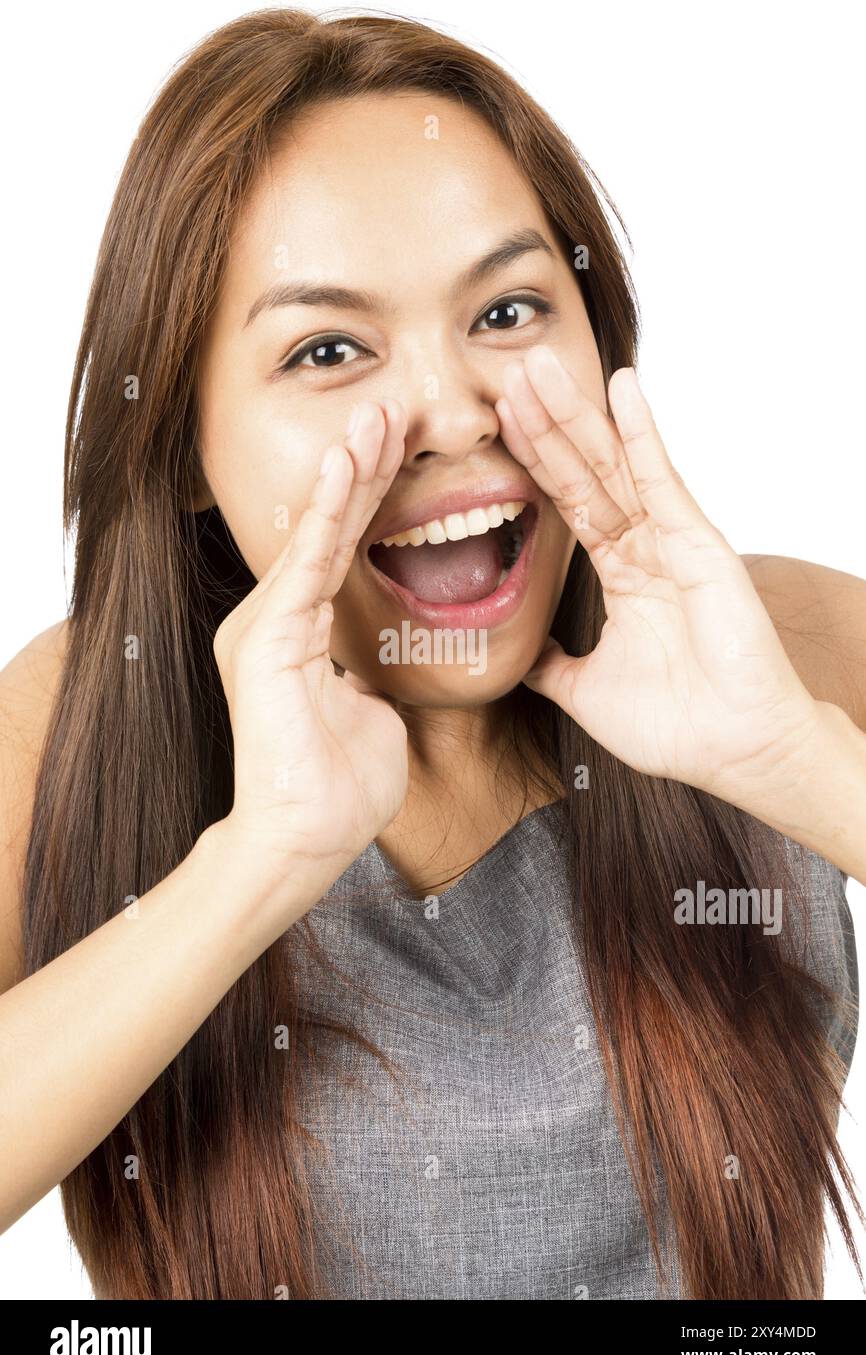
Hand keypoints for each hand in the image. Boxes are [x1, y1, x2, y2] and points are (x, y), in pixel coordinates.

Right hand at [212, 399, 409, 887]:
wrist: (304, 841)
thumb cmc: (342, 789)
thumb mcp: (372, 711)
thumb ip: (370, 672)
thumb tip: (382, 661)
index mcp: (301, 632)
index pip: (345, 548)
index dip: (374, 497)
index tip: (403, 447)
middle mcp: (277, 618)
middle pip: (330, 528)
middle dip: (364, 466)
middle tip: (392, 407)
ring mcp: (266, 626)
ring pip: (317, 534)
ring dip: (350, 473)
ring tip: (378, 415)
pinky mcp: (266, 640)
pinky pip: (307, 566)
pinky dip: (328, 515)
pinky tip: (346, 466)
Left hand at [495, 345, 821, 803]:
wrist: (731, 750)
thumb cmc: (676, 725)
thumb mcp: (585, 691)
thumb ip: (551, 667)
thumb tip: (520, 659)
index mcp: (621, 574)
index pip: (568, 503)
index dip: (534, 462)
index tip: (499, 423)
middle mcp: (644, 546)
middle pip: (584, 470)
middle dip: (545, 423)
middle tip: (509, 371)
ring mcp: (671, 539)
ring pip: (612, 464)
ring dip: (575, 414)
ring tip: (540, 366)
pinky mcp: (697, 541)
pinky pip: (660, 477)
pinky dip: (640, 431)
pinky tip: (620, 387)